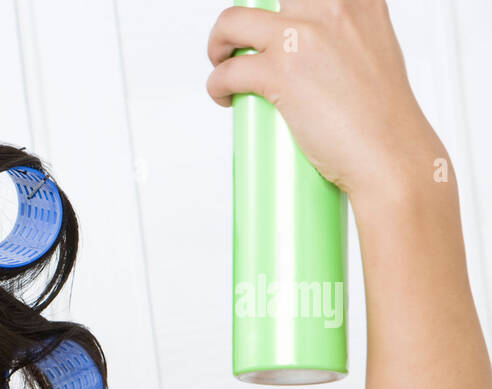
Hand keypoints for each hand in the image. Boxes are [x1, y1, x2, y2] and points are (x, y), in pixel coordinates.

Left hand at [205, 0, 444, 202]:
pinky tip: (224, 96)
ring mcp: (303, 38)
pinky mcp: (282, 72)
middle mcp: (332, 6)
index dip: (278, 2)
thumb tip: (316, 41)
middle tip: (240, 40)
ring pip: (232, 22)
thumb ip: (347, 31)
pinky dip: (216, 86)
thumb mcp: (375, 48)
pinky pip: (227, 71)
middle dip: (242, 18)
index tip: (268, 18)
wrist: (392, 154)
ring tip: (223, 65)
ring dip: (218, 43)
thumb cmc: (384, 116)